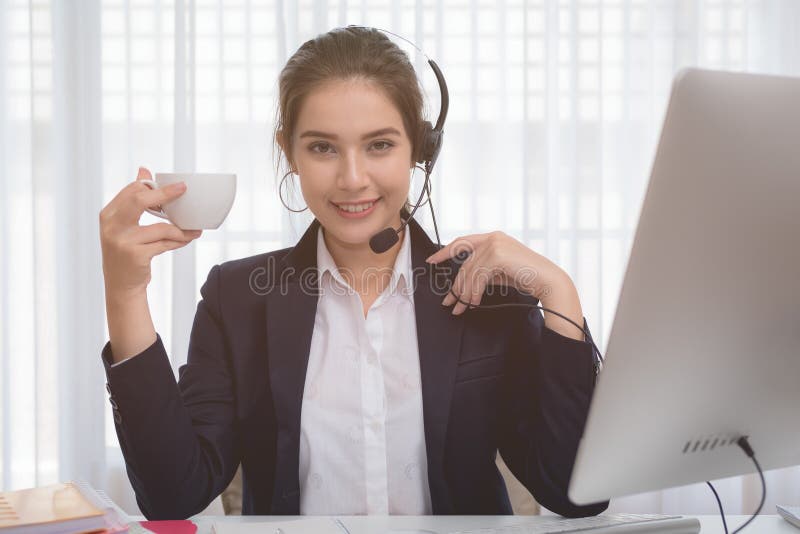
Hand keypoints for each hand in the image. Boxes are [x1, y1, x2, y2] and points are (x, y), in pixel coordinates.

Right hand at [99, 167, 201, 297]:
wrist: (121, 285)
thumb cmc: (127, 251)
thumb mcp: (124, 225)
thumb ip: (134, 199)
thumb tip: (143, 169)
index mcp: (108, 214)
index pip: (131, 190)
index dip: (153, 186)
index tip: (174, 187)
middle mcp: (112, 226)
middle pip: (139, 199)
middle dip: (165, 193)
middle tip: (183, 189)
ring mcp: (123, 241)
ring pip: (161, 227)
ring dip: (181, 229)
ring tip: (194, 229)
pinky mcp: (136, 255)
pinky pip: (166, 243)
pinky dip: (179, 241)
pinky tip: (187, 239)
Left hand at [425, 231, 584, 338]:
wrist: (548, 280)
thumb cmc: (527, 276)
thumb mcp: (500, 272)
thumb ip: (483, 271)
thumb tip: (462, 287)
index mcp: (493, 238)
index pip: (462, 242)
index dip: (445, 252)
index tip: (432, 260)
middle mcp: (493, 238)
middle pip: (465, 264)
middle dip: (456, 287)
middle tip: (450, 303)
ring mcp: (495, 244)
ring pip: (469, 273)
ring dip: (465, 294)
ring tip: (464, 307)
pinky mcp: (497, 255)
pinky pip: (478, 277)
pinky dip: (474, 292)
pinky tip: (475, 302)